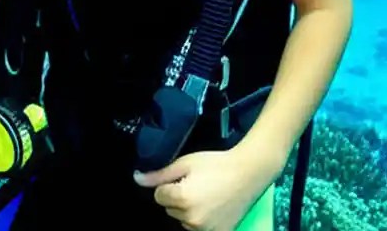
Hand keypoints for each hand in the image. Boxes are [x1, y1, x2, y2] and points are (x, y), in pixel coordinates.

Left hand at [134, 149, 271, 230]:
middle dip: (178, 198)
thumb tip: (137, 179)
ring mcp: (204, 229)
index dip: (169, 184)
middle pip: (170, 209)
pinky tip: (214, 206)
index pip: (159, 196)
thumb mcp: (185, 163)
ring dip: (189, 209)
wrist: (249, 172)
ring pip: (183, 219)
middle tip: (198, 184)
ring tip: (208, 194)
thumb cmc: (217, 164)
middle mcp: (191, 218)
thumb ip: (160, 175)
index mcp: (181, 199)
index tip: (185, 178)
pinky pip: (198, 228)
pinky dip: (202, 219)